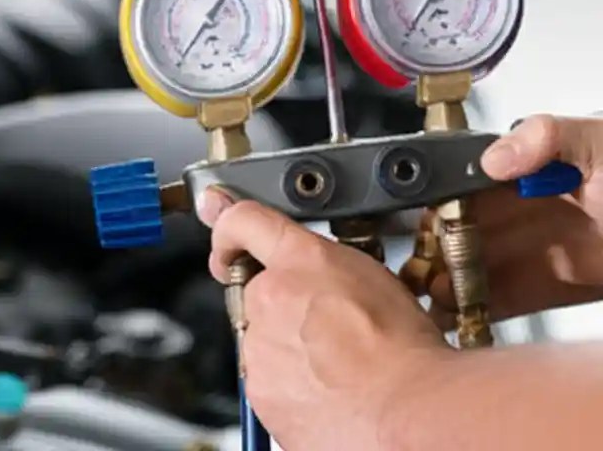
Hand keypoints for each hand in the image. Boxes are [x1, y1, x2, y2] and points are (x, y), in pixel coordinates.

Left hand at [199, 190, 450, 450]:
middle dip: (284, 308)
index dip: (229, 227)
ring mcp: (259, 344)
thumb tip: (317, 268)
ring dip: (288, 348)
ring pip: (263, 340)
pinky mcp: (257, 387)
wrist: (406, 411)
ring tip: (336, 364)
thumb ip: (326, 263)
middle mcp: (270, 296)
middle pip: (258, 293)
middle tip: (327, 328)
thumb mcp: (374, 277)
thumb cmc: (404, 350)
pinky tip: (327, 389)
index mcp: (300, 260)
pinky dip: (289, 384)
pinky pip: (266, 380)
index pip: (243, 221)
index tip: (226, 235)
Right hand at [416, 114, 602, 326]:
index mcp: (547, 164)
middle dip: (444, 248)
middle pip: (478, 228)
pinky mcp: (574, 284)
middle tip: (418, 268)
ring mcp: (561, 247)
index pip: (478, 182)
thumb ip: (550, 137)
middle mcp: (548, 205)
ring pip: (493, 265)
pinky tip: (464, 314)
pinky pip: (521, 297)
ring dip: (460, 282)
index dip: (446, 202)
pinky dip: (489, 307)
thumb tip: (495, 155)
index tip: (424, 222)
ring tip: (432, 297)